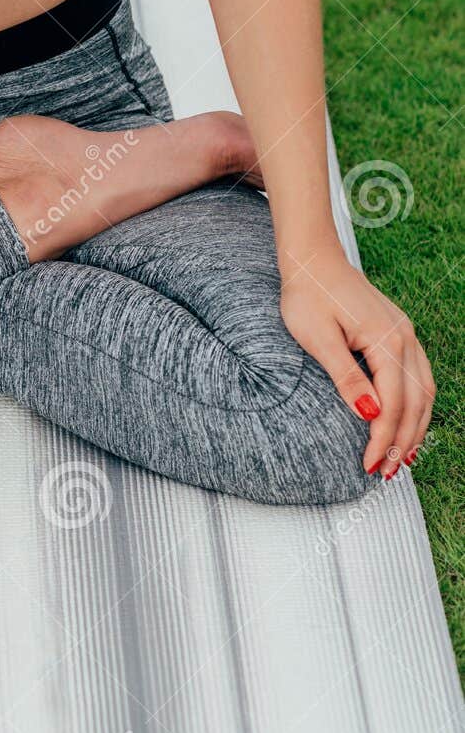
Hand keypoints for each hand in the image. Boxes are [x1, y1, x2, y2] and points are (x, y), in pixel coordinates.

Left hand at [279, 248, 433, 476]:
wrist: (312, 258)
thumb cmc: (307, 295)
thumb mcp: (318, 338)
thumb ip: (346, 376)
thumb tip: (369, 414)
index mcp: (386, 340)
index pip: (393, 403)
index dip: (383, 438)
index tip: (370, 466)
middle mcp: (404, 338)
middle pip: (416, 402)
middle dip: (403, 441)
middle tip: (387, 473)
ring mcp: (405, 334)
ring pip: (424, 391)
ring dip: (416, 427)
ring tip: (402, 459)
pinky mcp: (398, 333)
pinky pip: (418, 377)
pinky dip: (416, 405)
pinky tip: (406, 422)